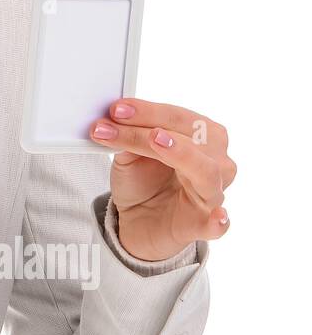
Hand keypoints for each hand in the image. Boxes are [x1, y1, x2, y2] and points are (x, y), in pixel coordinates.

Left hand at [88, 98, 235, 261]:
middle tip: (118, 118)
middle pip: (195, 136)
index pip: (180, 118)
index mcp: (203, 139)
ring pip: (206, 171)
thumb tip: (115, 118)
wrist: (139, 221)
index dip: (149, 110)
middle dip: (153, 123)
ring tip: (157, 139)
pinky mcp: (203, 225)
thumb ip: (129, 138)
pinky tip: (217, 216)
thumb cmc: (143, 183)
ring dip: (181, 153)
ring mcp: (212, 195)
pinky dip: (219, 221)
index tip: (117, 108)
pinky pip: (217, 225)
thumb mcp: (130, 154)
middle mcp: (215, 163)